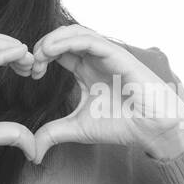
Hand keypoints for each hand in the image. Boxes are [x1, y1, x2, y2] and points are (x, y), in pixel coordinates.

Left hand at [28, 25, 183, 163]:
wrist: (151, 129)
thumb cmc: (122, 125)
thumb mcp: (78, 129)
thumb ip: (53, 133)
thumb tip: (32, 151)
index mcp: (86, 71)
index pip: (59, 52)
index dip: (42, 57)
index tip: (32, 74)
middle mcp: (95, 59)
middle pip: (64, 37)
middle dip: (44, 45)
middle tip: (33, 62)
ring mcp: (106, 55)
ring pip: (76, 32)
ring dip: (53, 39)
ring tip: (40, 54)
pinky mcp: (117, 55)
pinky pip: (90, 39)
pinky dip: (68, 40)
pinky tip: (52, 51)